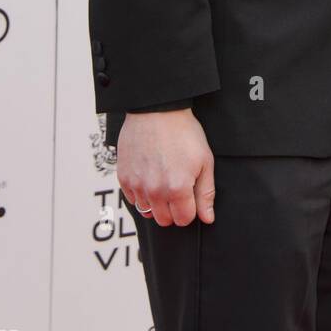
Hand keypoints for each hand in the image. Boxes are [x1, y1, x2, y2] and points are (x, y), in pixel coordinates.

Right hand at [117, 109, 215, 226]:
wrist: (156, 110)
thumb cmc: (183, 132)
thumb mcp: (205, 160)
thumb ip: (206, 193)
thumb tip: (207, 218)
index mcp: (177, 188)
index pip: (184, 219)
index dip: (190, 209)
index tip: (190, 195)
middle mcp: (155, 191)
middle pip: (164, 220)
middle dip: (174, 210)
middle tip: (178, 189)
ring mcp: (137, 185)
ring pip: (147, 211)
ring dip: (156, 203)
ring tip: (163, 180)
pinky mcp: (124, 178)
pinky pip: (132, 199)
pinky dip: (141, 193)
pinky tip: (150, 176)